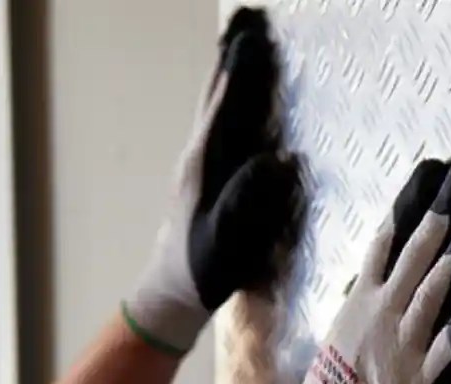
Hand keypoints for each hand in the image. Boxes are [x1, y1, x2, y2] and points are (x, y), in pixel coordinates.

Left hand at [123, 9, 300, 355]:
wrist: (171, 291)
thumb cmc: (201, 269)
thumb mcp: (227, 237)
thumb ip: (249, 197)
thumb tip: (279, 158)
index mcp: (205, 164)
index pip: (227, 107)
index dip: (242, 72)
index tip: (256, 40)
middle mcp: (200, 155)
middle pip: (219, 95)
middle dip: (234, 58)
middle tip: (250, 23)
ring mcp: (201, 163)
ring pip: (218, 106)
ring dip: (232, 73)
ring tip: (246, 44)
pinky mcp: (207, 174)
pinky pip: (223, 124)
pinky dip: (232, 99)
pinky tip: (241, 96)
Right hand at [247, 162, 450, 383]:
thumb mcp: (337, 351)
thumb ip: (361, 322)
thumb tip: (376, 301)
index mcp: (355, 310)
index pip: (380, 253)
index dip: (403, 219)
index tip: (421, 188)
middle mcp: (378, 321)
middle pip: (412, 263)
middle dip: (435, 225)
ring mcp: (400, 349)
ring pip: (431, 294)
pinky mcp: (419, 382)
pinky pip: (449, 347)